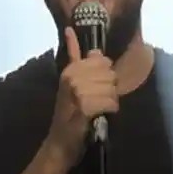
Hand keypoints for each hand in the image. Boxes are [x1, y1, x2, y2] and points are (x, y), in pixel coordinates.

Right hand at [44, 26, 119, 168]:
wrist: (60, 143)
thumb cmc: (68, 114)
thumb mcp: (68, 82)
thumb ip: (73, 56)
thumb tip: (70, 30)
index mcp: (69, 70)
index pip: (100, 59)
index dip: (103, 74)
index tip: (94, 87)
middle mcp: (72, 78)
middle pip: (109, 73)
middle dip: (108, 88)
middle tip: (96, 101)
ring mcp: (78, 92)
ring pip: (111, 89)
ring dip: (109, 101)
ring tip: (97, 109)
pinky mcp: (85, 107)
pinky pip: (110, 102)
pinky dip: (109, 110)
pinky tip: (100, 115)